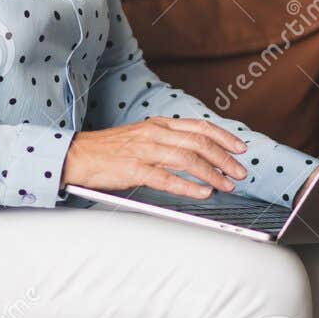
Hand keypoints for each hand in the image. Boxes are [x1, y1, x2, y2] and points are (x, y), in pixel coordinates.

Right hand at [61, 116, 248, 198]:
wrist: (77, 155)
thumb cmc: (110, 151)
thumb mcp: (142, 138)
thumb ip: (167, 143)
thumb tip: (197, 155)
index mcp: (158, 124)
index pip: (199, 126)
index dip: (224, 137)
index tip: (241, 148)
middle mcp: (154, 133)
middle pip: (199, 142)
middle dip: (224, 157)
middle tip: (240, 172)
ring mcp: (144, 150)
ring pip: (187, 158)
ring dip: (212, 173)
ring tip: (226, 185)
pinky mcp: (134, 169)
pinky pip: (166, 178)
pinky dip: (188, 186)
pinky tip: (202, 193)